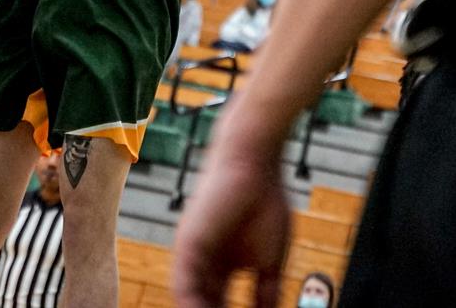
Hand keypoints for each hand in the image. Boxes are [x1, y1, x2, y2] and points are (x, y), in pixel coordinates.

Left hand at [172, 140, 290, 307]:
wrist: (255, 162)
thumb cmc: (264, 201)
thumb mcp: (270, 259)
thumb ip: (266, 292)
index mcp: (221, 269)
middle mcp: (202, 267)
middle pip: (203, 307)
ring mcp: (192, 258)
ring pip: (191, 303)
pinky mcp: (186, 248)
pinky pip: (184, 290)